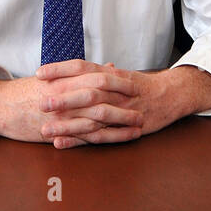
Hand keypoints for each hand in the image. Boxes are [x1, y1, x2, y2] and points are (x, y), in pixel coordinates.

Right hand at [0, 64, 144, 147]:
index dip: (119, 82)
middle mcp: (65, 94)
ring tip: (139, 124)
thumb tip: (111, 66)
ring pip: (97, 117)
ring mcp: (61, 113)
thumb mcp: (54, 77)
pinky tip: (119, 139)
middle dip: (124, 102)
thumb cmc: (26, 91)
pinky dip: (104, 137)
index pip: (97, 77)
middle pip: (102, 96)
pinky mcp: (57, 130)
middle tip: (143, 105)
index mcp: (65, 78)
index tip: (137, 85)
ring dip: (120, 121)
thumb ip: (84, 72)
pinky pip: (85, 135)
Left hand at [38, 61, 210, 147]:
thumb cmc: (140, 85)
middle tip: (41, 102)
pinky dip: (80, 140)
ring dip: (68, 124)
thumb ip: (95, 73)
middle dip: (64, 98)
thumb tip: (69, 71)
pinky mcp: (125, 128)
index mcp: (111, 74)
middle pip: (88, 92)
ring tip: (45, 129)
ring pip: (93, 117)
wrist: (171, 94)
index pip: (82, 67)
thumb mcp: (118, 74)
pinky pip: (100, 136)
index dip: (61, 69)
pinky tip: (61, 143)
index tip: (40, 73)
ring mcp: (122, 110)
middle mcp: (116, 90)